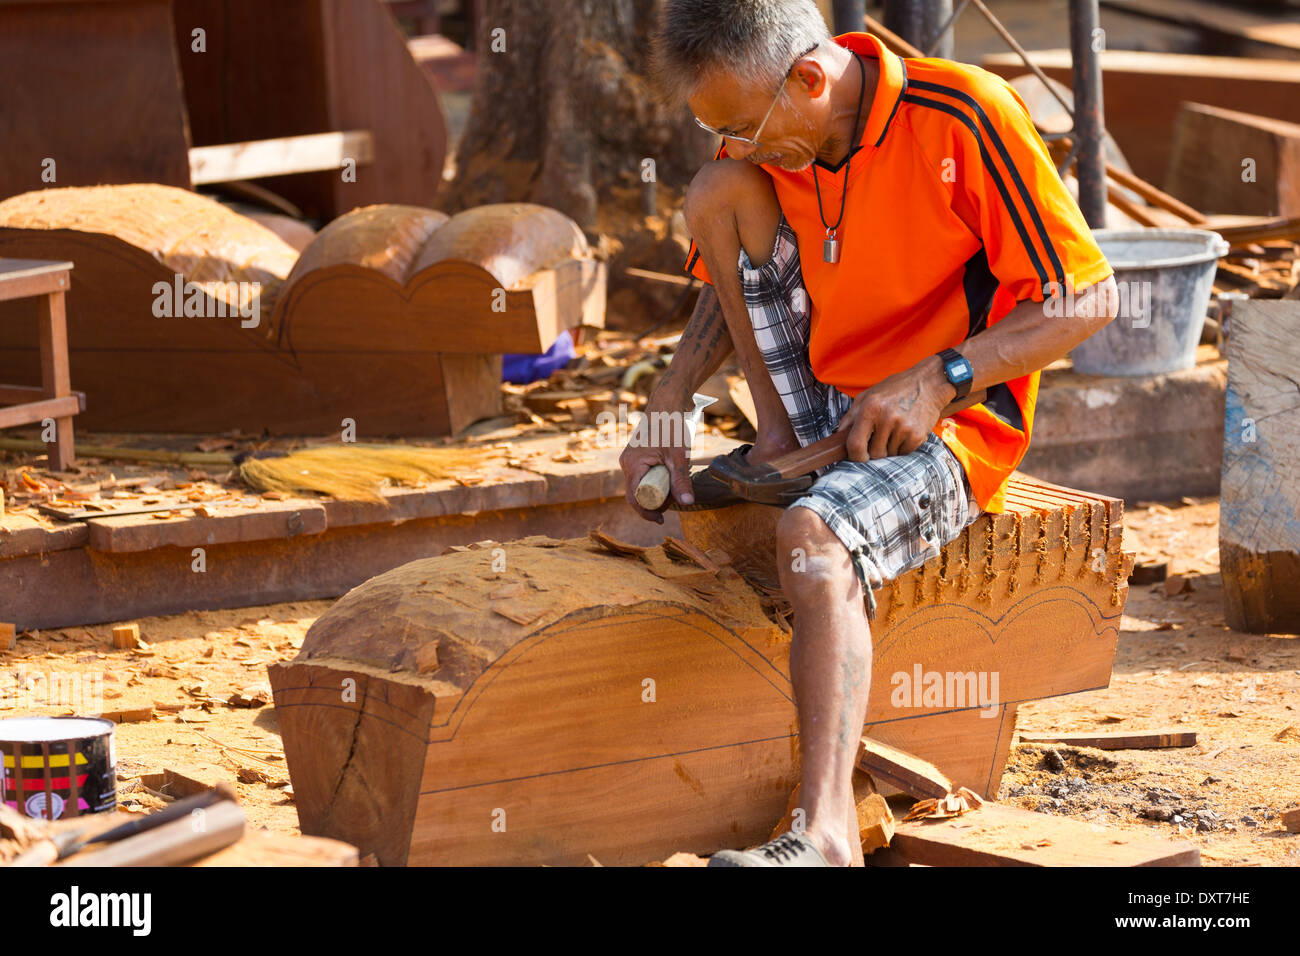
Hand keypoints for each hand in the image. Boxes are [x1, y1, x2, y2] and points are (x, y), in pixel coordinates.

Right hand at [620, 412, 694, 523]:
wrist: (666, 403)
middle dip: (656, 501)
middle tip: (676, 499)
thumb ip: (681, 480)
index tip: (661, 519)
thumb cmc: (671, 425)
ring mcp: (631, 461)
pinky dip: (657, 481)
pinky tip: (671, 477)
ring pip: (642, 486)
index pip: (634, 498)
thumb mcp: (678, 455)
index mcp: (632, 464)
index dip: (647, 512)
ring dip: (658, 491)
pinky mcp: (637, 459)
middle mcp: (627, 464)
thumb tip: (687, 503)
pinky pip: (644, 477)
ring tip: (676, 485)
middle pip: (637, 494)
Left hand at [836, 359, 955, 460]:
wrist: (928, 384)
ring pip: (889, 455)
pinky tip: (905, 431)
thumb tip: (838, 438)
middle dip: (874, 450)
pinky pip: (903, 453)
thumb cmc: (896, 389)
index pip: (855, 445)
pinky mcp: (918, 436)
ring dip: (889, 447)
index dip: (854, 456)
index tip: (858, 457)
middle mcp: (886, 418)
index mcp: (870, 408)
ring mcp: (903, 428)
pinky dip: (902, 446)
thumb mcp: (868, 396)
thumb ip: (850, 417)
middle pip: (874, 453)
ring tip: (894, 429)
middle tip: (880, 437)